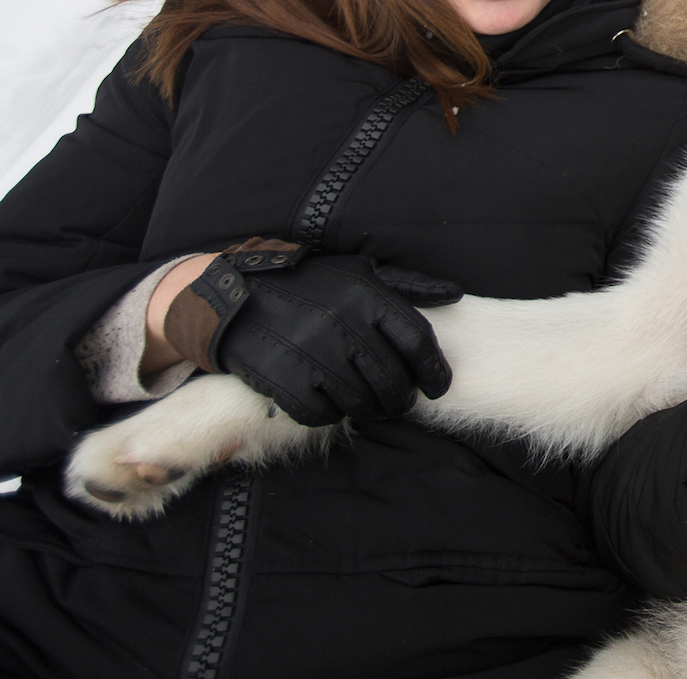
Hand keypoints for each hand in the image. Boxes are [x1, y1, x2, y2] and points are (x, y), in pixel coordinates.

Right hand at [163, 238, 460, 425]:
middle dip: (400, 398)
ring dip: (368, 409)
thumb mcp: (357, 273)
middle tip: (397, 403)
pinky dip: (329, 413)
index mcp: (366, 295)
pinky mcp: (282, 380)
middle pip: (392, 379)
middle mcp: (342, 324)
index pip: (419, 342)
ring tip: (367, 404)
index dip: (435, 370)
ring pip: (360, 401)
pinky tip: (328, 402)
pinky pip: (320, 413)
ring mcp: (311, 354)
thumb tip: (453, 295)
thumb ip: (407, 286)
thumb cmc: (307, 286)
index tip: (437, 386)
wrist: (233, 298)